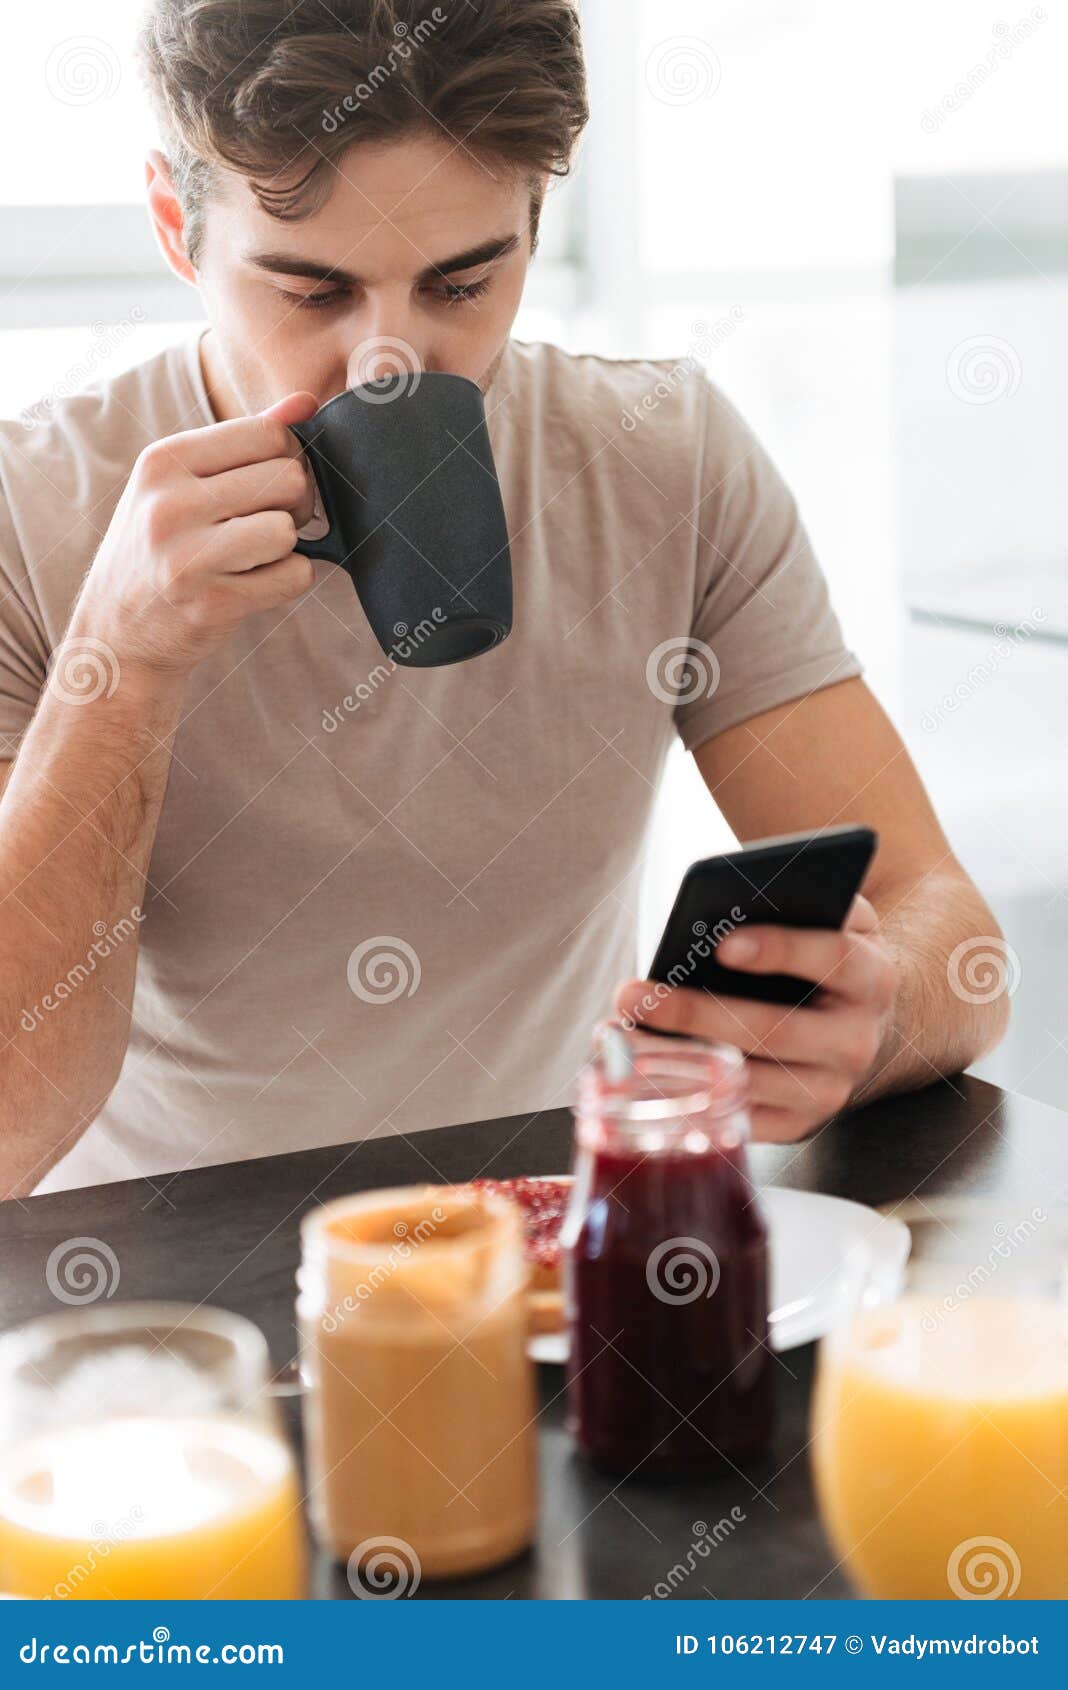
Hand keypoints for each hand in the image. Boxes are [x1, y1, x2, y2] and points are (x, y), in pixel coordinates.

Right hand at [69, 392, 320, 681]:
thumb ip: (245, 440)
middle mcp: (169, 504)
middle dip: (294, 503)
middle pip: (288, 479)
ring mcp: (187, 557)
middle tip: (270, 522)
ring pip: (289, 530)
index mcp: (163, 461)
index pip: (267, 433)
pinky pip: (294, 576)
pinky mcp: (212, 604)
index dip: (288, 457)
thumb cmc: (160, 547)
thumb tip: (307, 402)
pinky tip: (254, 583)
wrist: (118, 632)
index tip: (272, 483)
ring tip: (256, 554)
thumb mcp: (181, 483)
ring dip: (288, 546)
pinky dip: (287, 581)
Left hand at [615, 895, 897, 1142]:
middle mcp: (857, 1041)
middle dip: (696, 1014)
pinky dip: (687, 1097)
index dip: (781, 949)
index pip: (834, 958)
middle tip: (632, 994)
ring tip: (621, 1034)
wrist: (857, 1017)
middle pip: (776, 1031)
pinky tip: (641, 1071)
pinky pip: (738, 1119)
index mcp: (872, 978)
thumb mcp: (834, 915)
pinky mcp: (800, 1125)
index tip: (722, 943)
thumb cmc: (826, 953)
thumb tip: (732, 898)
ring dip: (678, 1061)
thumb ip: (803, 898)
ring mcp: (831, 1091)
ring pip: (750, 1082)